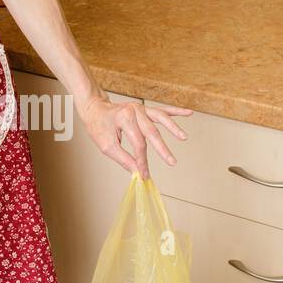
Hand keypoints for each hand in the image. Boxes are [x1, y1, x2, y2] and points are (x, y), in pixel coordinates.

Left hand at [77, 93, 191, 178]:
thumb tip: (136, 172)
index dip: (142, 161)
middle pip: (152, 132)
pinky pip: (163, 110)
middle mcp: (135, 111)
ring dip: (173, 128)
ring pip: (161, 118)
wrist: (94, 108)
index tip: (145, 175)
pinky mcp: (145, 109)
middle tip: (172, 162)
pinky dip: (176, 111)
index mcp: (124, 119)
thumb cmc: (98, 125)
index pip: (138, 144)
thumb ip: (123, 159)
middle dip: (162, 149)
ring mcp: (141, 108)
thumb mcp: (106, 145)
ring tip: (184, 137)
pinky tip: (189, 113)